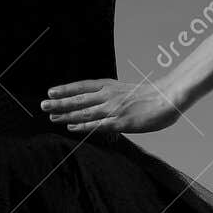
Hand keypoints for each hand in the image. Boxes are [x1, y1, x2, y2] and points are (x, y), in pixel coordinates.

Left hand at [41, 79, 182, 134]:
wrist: (170, 97)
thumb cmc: (153, 96)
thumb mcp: (130, 92)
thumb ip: (116, 98)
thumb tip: (107, 106)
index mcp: (111, 86)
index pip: (83, 86)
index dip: (66, 89)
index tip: (50, 91)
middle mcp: (108, 96)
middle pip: (78, 99)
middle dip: (59, 102)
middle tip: (42, 105)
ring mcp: (113, 109)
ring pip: (84, 111)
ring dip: (66, 114)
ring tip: (50, 116)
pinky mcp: (121, 122)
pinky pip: (97, 125)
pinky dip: (82, 126)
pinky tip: (70, 127)